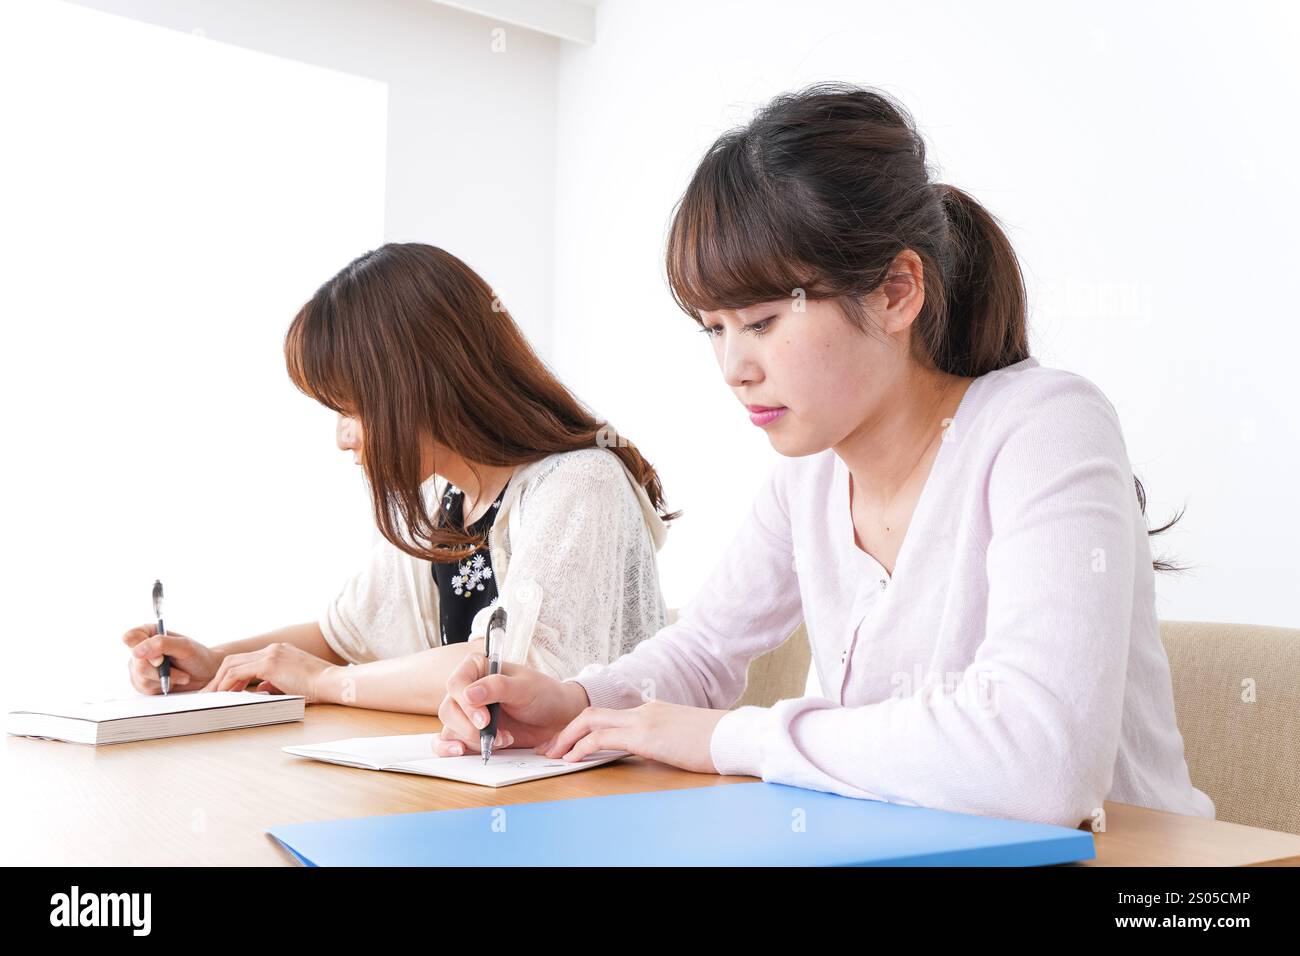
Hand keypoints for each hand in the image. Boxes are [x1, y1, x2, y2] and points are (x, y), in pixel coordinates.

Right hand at [122, 624, 220, 693]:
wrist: (206, 674)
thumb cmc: (197, 656)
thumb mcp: (184, 646)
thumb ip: (161, 644)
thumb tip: (137, 651)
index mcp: (149, 633)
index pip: (130, 638)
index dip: (143, 648)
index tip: (161, 657)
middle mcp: (141, 649)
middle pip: (137, 663)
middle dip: (161, 669)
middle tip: (176, 667)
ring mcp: (140, 667)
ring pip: (141, 678)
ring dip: (165, 679)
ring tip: (179, 675)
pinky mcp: (143, 683)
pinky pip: (145, 689)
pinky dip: (162, 687)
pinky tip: (172, 682)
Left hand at [199, 642, 337, 702]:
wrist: (333, 682)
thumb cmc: (319, 686)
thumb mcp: (293, 683)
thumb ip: (276, 684)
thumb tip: (263, 690)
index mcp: (279, 651)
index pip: (246, 660)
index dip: (230, 675)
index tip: (222, 689)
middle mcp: (273, 649)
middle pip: (234, 660)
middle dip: (219, 677)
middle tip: (209, 693)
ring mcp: (271, 654)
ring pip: (233, 664)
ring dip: (219, 681)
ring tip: (211, 697)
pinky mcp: (270, 663)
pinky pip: (239, 673)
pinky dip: (227, 684)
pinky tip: (222, 695)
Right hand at [432, 642, 589, 755]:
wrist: (557, 717)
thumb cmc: (543, 695)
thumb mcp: (524, 687)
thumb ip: (497, 687)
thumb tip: (468, 694)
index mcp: (477, 668)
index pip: (457, 684)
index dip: (466, 704)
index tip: (485, 720)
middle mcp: (468, 689)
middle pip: (450, 709)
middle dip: (469, 727)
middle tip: (495, 736)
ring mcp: (467, 712)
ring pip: (450, 726)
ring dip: (472, 740)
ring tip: (501, 741)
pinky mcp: (470, 732)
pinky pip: (449, 740)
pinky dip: (449, 748)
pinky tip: (459, 751)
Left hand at [537, 700, 728, 774]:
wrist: (734, 736)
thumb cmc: (715, 742)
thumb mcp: (682, 740)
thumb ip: (663, 741)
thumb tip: (652, 753)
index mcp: (652, 711)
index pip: (608, 716)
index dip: (583, 728)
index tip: (568, 742)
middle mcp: (643, 710)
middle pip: (592, 713)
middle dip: (566, 730)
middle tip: (549, 748)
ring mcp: (643, 720)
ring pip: (591, 721)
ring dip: (567, 738)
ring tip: (553, 755)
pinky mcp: (645, 735)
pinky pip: (603, 738)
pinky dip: (582, 747)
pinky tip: (572, 759)